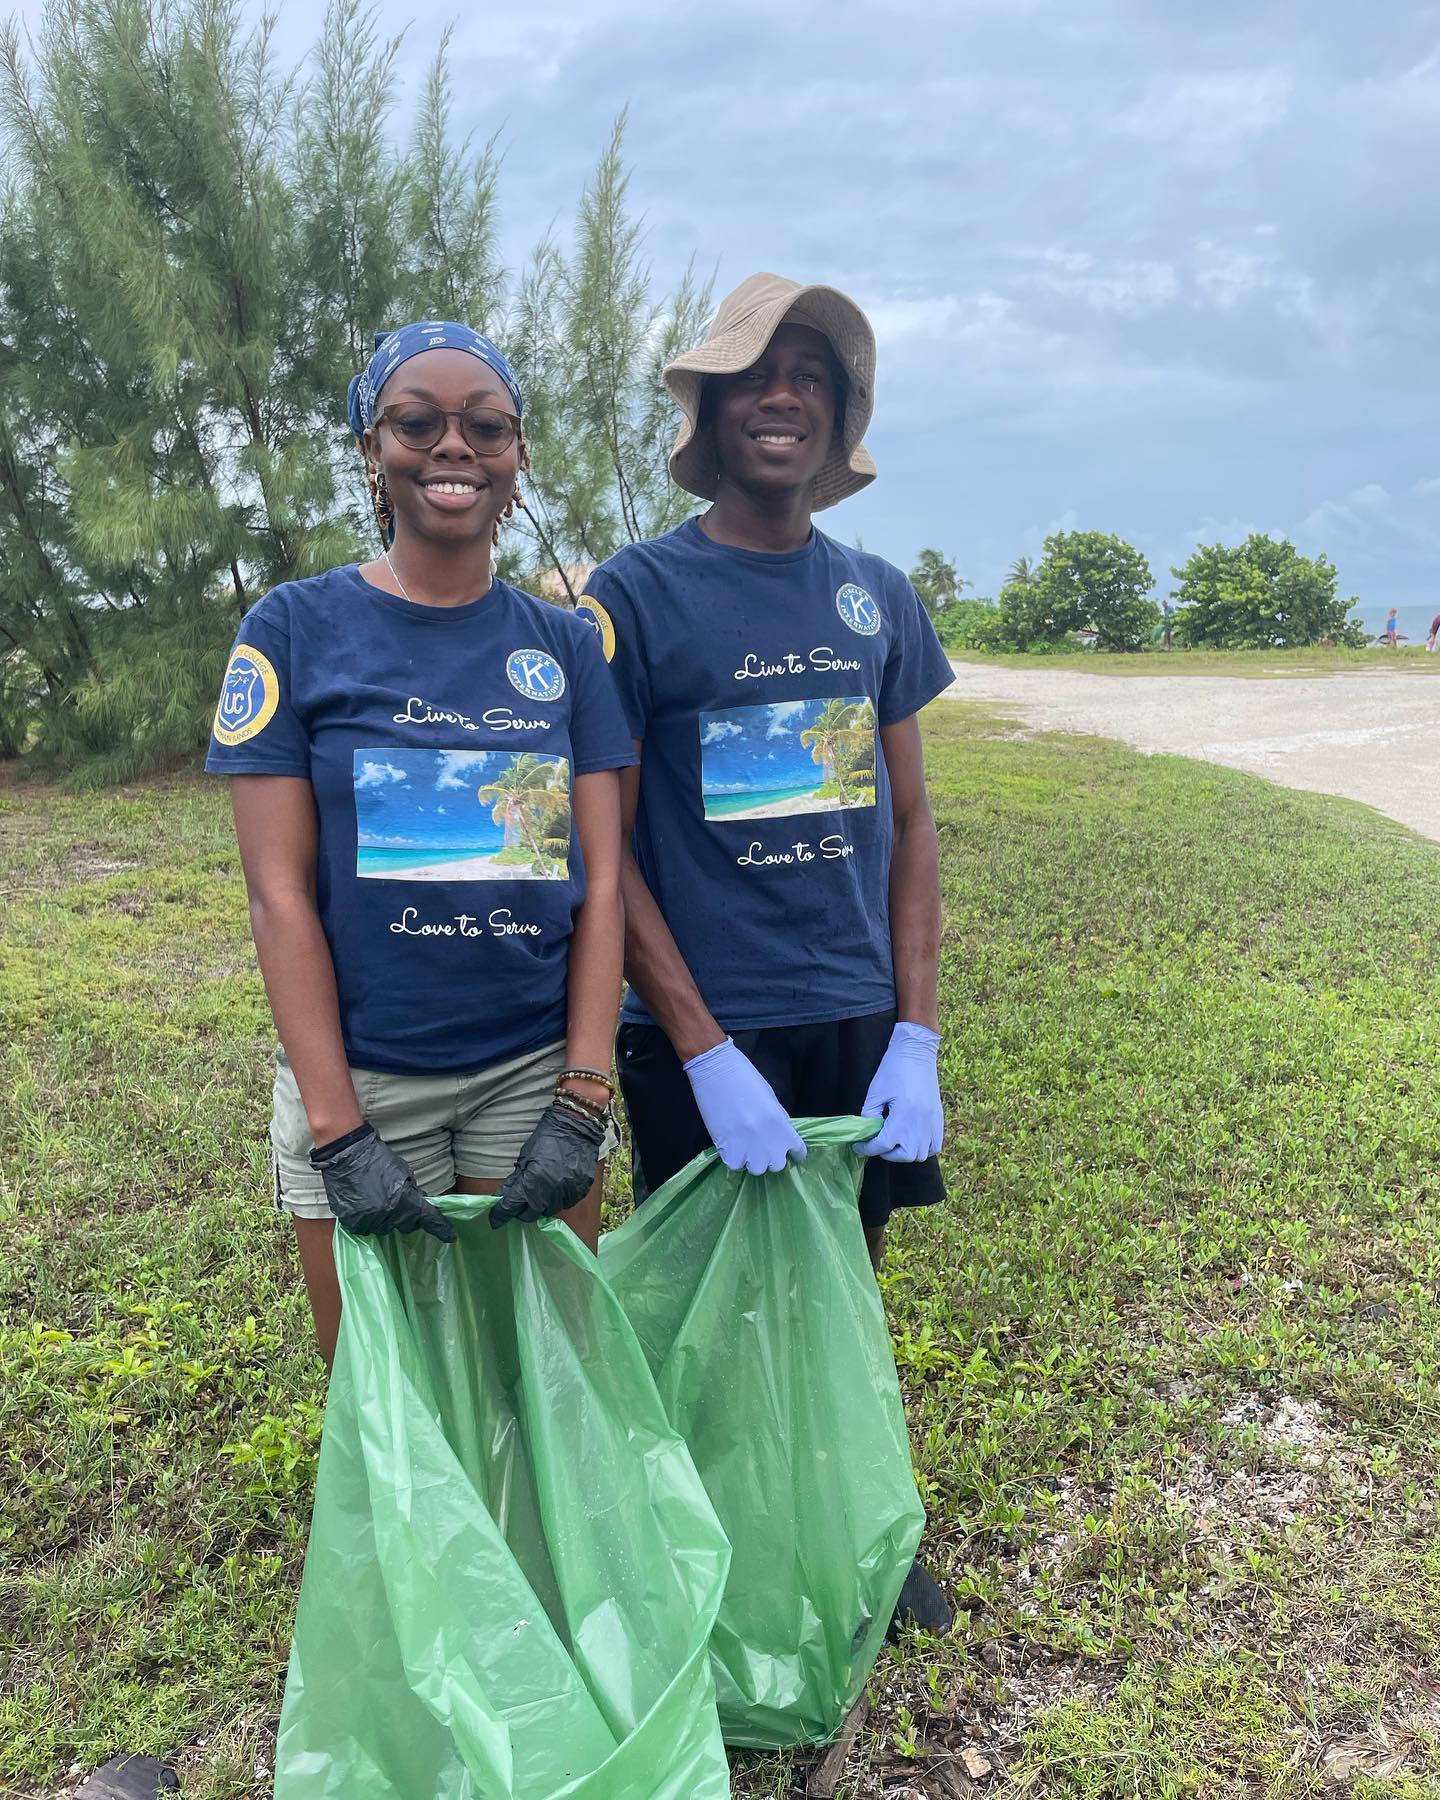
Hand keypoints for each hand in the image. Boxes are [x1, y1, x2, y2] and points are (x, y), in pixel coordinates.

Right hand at [312, 1124, 455, 1240]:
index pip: (428, 1218)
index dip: (441, 1228)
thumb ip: (413, 1190)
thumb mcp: (403, 1171)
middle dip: (407, 1216)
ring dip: (386, 1218)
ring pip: (385, 1228)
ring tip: (377, 1199)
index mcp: (404, 1200)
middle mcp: (388, 1214)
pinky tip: (365, 1203)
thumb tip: (420, 1202)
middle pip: (406, 1225)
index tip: (450, 1236)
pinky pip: (367, 1228)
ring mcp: (369, 1220)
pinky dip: (368, 1219)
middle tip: (399, 1201)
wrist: (346, 1155)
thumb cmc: (377, 1158)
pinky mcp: (352, 1222)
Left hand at [489, 1103, 604, 1228]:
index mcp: (532, 1183)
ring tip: (540, 1190)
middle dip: (522, 1210)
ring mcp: (566, 1194)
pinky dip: (557, 1199)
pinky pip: (564, 1203)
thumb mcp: (525, 1158)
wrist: (575, 1128)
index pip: (511, 1207)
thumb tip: (502, 1196)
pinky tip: (556, 1185)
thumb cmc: (547, 1139)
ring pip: (548, 1211)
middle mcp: (549, 1193)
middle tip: (520, 1202)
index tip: (495, 1219)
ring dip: (541, 1204)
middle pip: (530, 1214)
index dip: (501, 1214)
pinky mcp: (579, 1192)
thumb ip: (514, 1180)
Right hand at [683, 1038, 806, 1175]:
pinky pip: (735, 1165)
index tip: (793, 1155)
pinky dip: (735, 1159)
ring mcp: (747, 1146)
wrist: (716, 1071)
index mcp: (782, 1124)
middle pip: (776, 1165)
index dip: (796, 1153)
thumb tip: (780, 1135)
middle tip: (763, 1148)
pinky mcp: (727, 1148)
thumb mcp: (771, 1099)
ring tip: (746, 1148)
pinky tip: (732, 1147)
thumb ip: (778, 1120)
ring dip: (753, 1160)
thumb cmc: (745, 1079)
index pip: (797, 1150)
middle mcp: (768, 1140)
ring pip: (756, 1168)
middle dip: (772, 1158)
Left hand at [857, 1023, 943, 1161]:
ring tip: (895, 1142)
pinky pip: (934, 1146)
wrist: (917, 1052)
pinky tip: (912, 1140)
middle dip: (887, 1153)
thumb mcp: (875, 1092)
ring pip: (920, 1155)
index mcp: (903, 1116)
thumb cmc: (894, 1069)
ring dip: (905, 1153)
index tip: (858, 1146)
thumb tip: (868, 1133)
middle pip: (904, 1155)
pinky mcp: (939, 1119)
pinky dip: (923, 1149)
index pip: (883, 1145)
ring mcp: (932, 1123)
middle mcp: (920, 1124)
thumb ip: (870, 1115)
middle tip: (877, 1143)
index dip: (867, 1148)